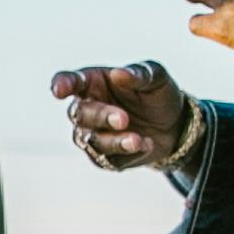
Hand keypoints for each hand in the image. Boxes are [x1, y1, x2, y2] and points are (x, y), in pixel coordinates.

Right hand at [47, 60, 191, 172]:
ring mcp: (93, 135)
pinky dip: (128, 155)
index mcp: (93, 83)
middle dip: (100, 117)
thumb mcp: (157, 78)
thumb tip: (118, 73)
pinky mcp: (105, 157)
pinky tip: (147, 144)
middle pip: (79, 114)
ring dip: (114, 142)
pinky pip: (108, 160)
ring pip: (90, 142)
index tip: (59, 90)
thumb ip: (140, 74)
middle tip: (123, 118)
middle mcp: (87, 108)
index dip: (62, 84)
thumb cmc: (157, 95)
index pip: (71, 82)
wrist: (174, 125)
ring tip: (137, 140)